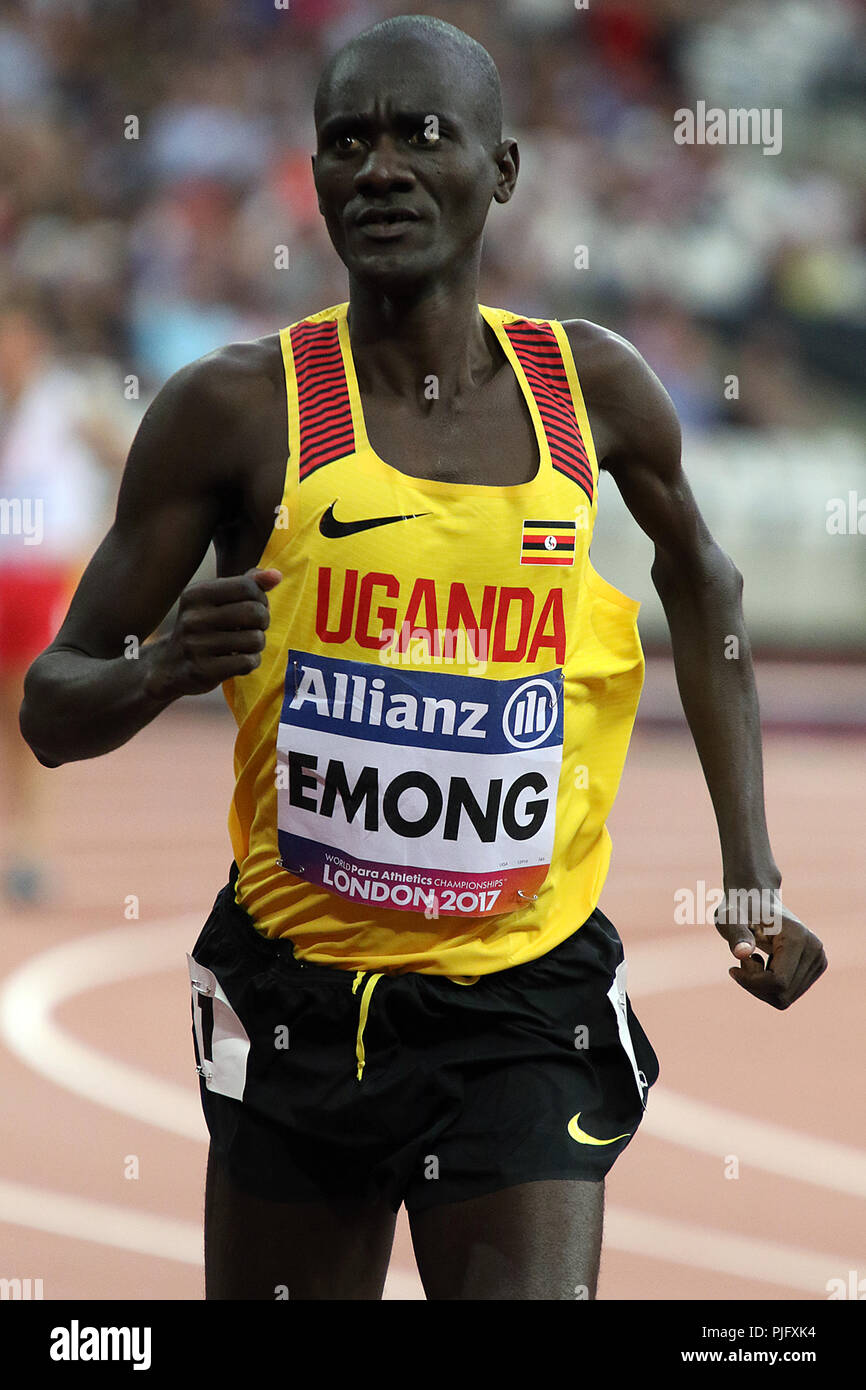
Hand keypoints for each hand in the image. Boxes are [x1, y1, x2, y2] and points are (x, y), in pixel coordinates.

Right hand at [144, 568, 281, 699]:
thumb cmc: (205, 625)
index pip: (247, 586)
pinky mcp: (203, 670)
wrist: (170, 664)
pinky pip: (247, 663)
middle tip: (254, 626)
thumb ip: (248, 583)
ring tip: (245, 644)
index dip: (261, 597)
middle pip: (254, 612)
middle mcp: (193, 618)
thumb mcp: (218, 599)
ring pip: (255, 639)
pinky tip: (238, 659)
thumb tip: (276, 575)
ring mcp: (196, 645)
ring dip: (257, 643)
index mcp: (196, 594)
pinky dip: (251, 661)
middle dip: (263, 620)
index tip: (255, 606)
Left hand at [714, 890, 826, 1008]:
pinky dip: (769, 986)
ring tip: (753, 959)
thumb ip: (735, 934)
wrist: (756, 898)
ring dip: (761, 986)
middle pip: (783, 996)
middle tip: (744, 960)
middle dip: (755, 985)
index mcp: (798, 938)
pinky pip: (788, 995)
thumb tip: (743, 952)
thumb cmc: (739, 907)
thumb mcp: (729, 918)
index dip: (751, 982)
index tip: (735, 965)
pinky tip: (763, 964)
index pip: (778, 982)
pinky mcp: (816, 967)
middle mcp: (815, 950)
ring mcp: (819, 960)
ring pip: (785, 999)